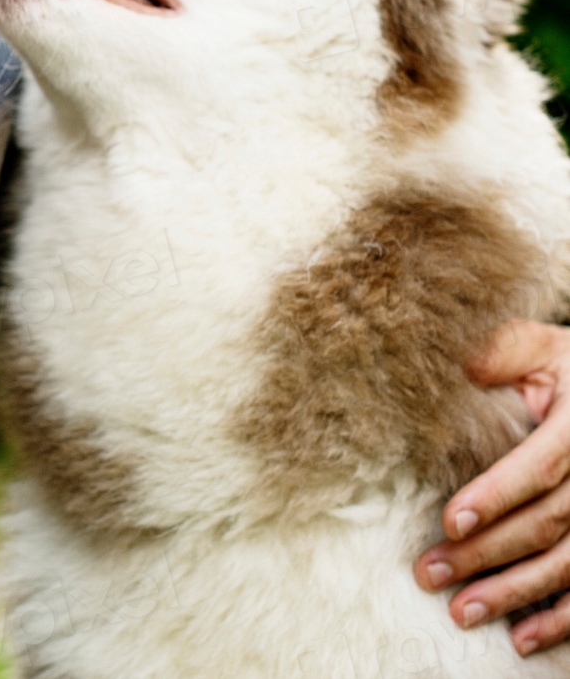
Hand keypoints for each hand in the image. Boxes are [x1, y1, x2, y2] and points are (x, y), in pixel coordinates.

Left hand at [414, 320, 569, 656]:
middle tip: (431, 574)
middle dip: (489, 553)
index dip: (499, 494)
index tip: (451, 520)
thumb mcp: (533, 347)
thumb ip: (498, 351)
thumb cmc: (558, 367)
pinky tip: (523, 639)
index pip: (544, 465)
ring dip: (517, 592)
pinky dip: (562, 620)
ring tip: (463, 611)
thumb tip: (456, 361)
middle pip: (550, 523)